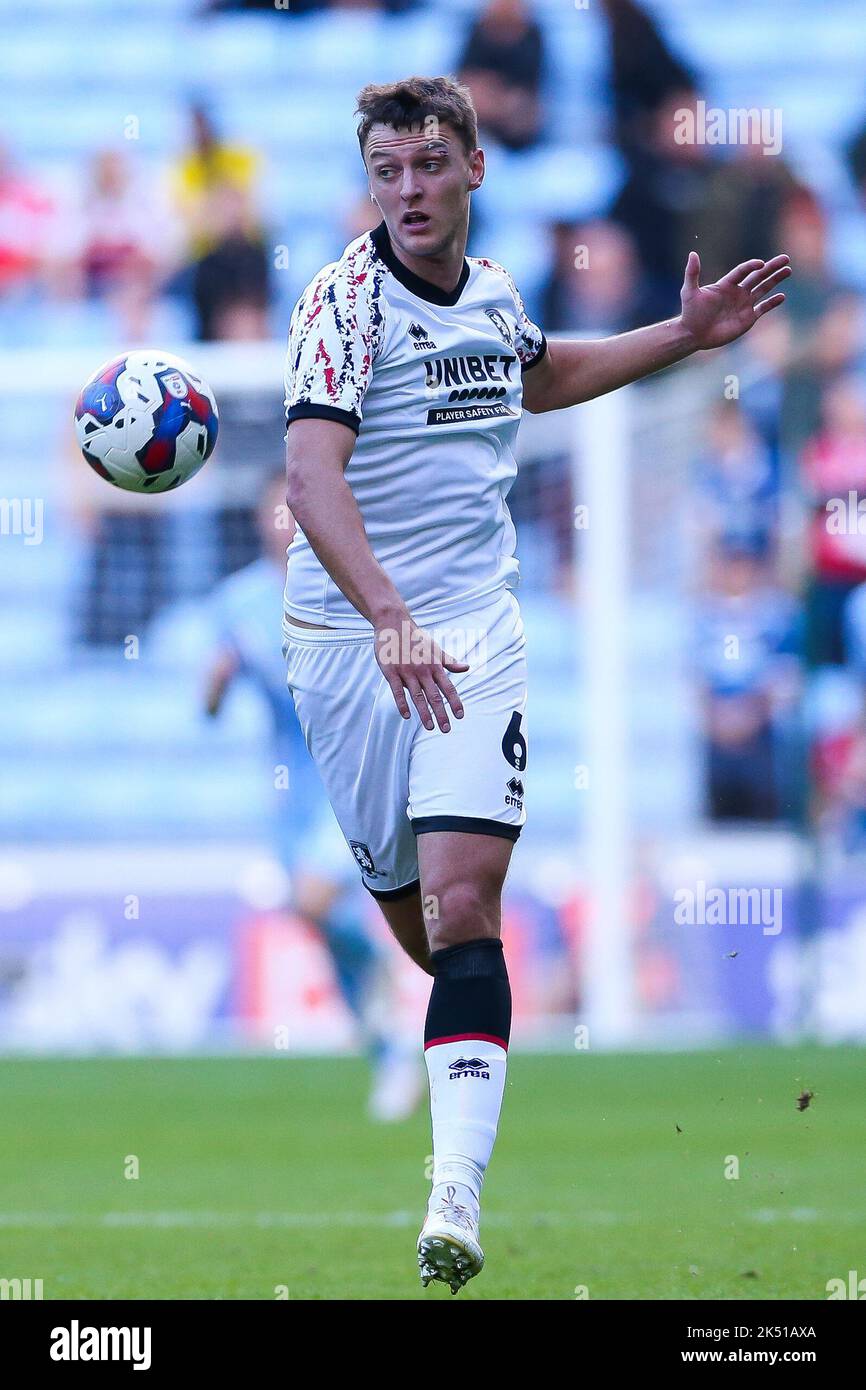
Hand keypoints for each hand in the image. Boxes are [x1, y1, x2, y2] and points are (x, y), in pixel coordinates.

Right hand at [374, 610, 468, 731]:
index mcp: (435, 666)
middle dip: (442, 714)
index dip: (455, 702)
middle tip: (446, 730)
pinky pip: (397, 691)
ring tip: (430, 727)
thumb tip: (466, 667)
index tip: (460, 716)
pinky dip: (402, 704)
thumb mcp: (435, 648)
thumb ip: (449, 661)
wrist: (393, 623)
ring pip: (417, 697)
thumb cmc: (416, 637)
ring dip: (424, 714)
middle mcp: (423, 671)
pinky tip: (407, 716)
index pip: (448, 688)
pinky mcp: (391, 672)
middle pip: (434, 696)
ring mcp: (407, 672)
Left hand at [679, 251, 791, 350]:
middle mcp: (737, 292)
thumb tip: (692, 253)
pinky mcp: (748, 318)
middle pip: (758, 276)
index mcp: (726, 284)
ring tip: (788, 270)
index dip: (752, 266)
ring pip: (764, 289)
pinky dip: (773, 303)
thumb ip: (692, 273)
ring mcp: (744, 305)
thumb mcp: (689, 291)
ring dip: (776, 280)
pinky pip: (763, 308)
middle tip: (785, 259)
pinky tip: (782, 296)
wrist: (694, 335)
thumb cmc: (690, 313)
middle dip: (772, 268)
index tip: (761, 264)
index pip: (743, 271)